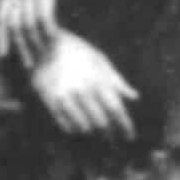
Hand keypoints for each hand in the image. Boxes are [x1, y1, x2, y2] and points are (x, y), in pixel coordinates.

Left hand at [0, 0, 80, 69]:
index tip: (3, 56)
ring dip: (37, 42)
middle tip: (30, 65)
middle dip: (21, 47)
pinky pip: (43, 11)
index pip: (2, 17)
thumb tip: (31, 3)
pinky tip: (53, 37)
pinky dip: (47, 27)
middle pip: (14, 25)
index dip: (2, 37)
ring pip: (28, 22)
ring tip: (46, 55)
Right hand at [27, 30, 139, 144]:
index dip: (125, 126)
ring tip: (98, 133)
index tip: (130, 136)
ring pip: (84, 128)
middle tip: (114, 137)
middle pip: (101, 122)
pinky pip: (66, 126)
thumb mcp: (100, 59)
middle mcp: (82, 90)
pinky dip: (76, 130)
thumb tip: (135, 97)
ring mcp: (65, 97)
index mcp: (97, 78)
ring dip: (94, 133)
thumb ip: (117, 81)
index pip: (116, 109)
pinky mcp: (50, 102)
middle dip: (111, 133)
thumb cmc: (76, 50)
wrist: (44, 42)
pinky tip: (81, 128)